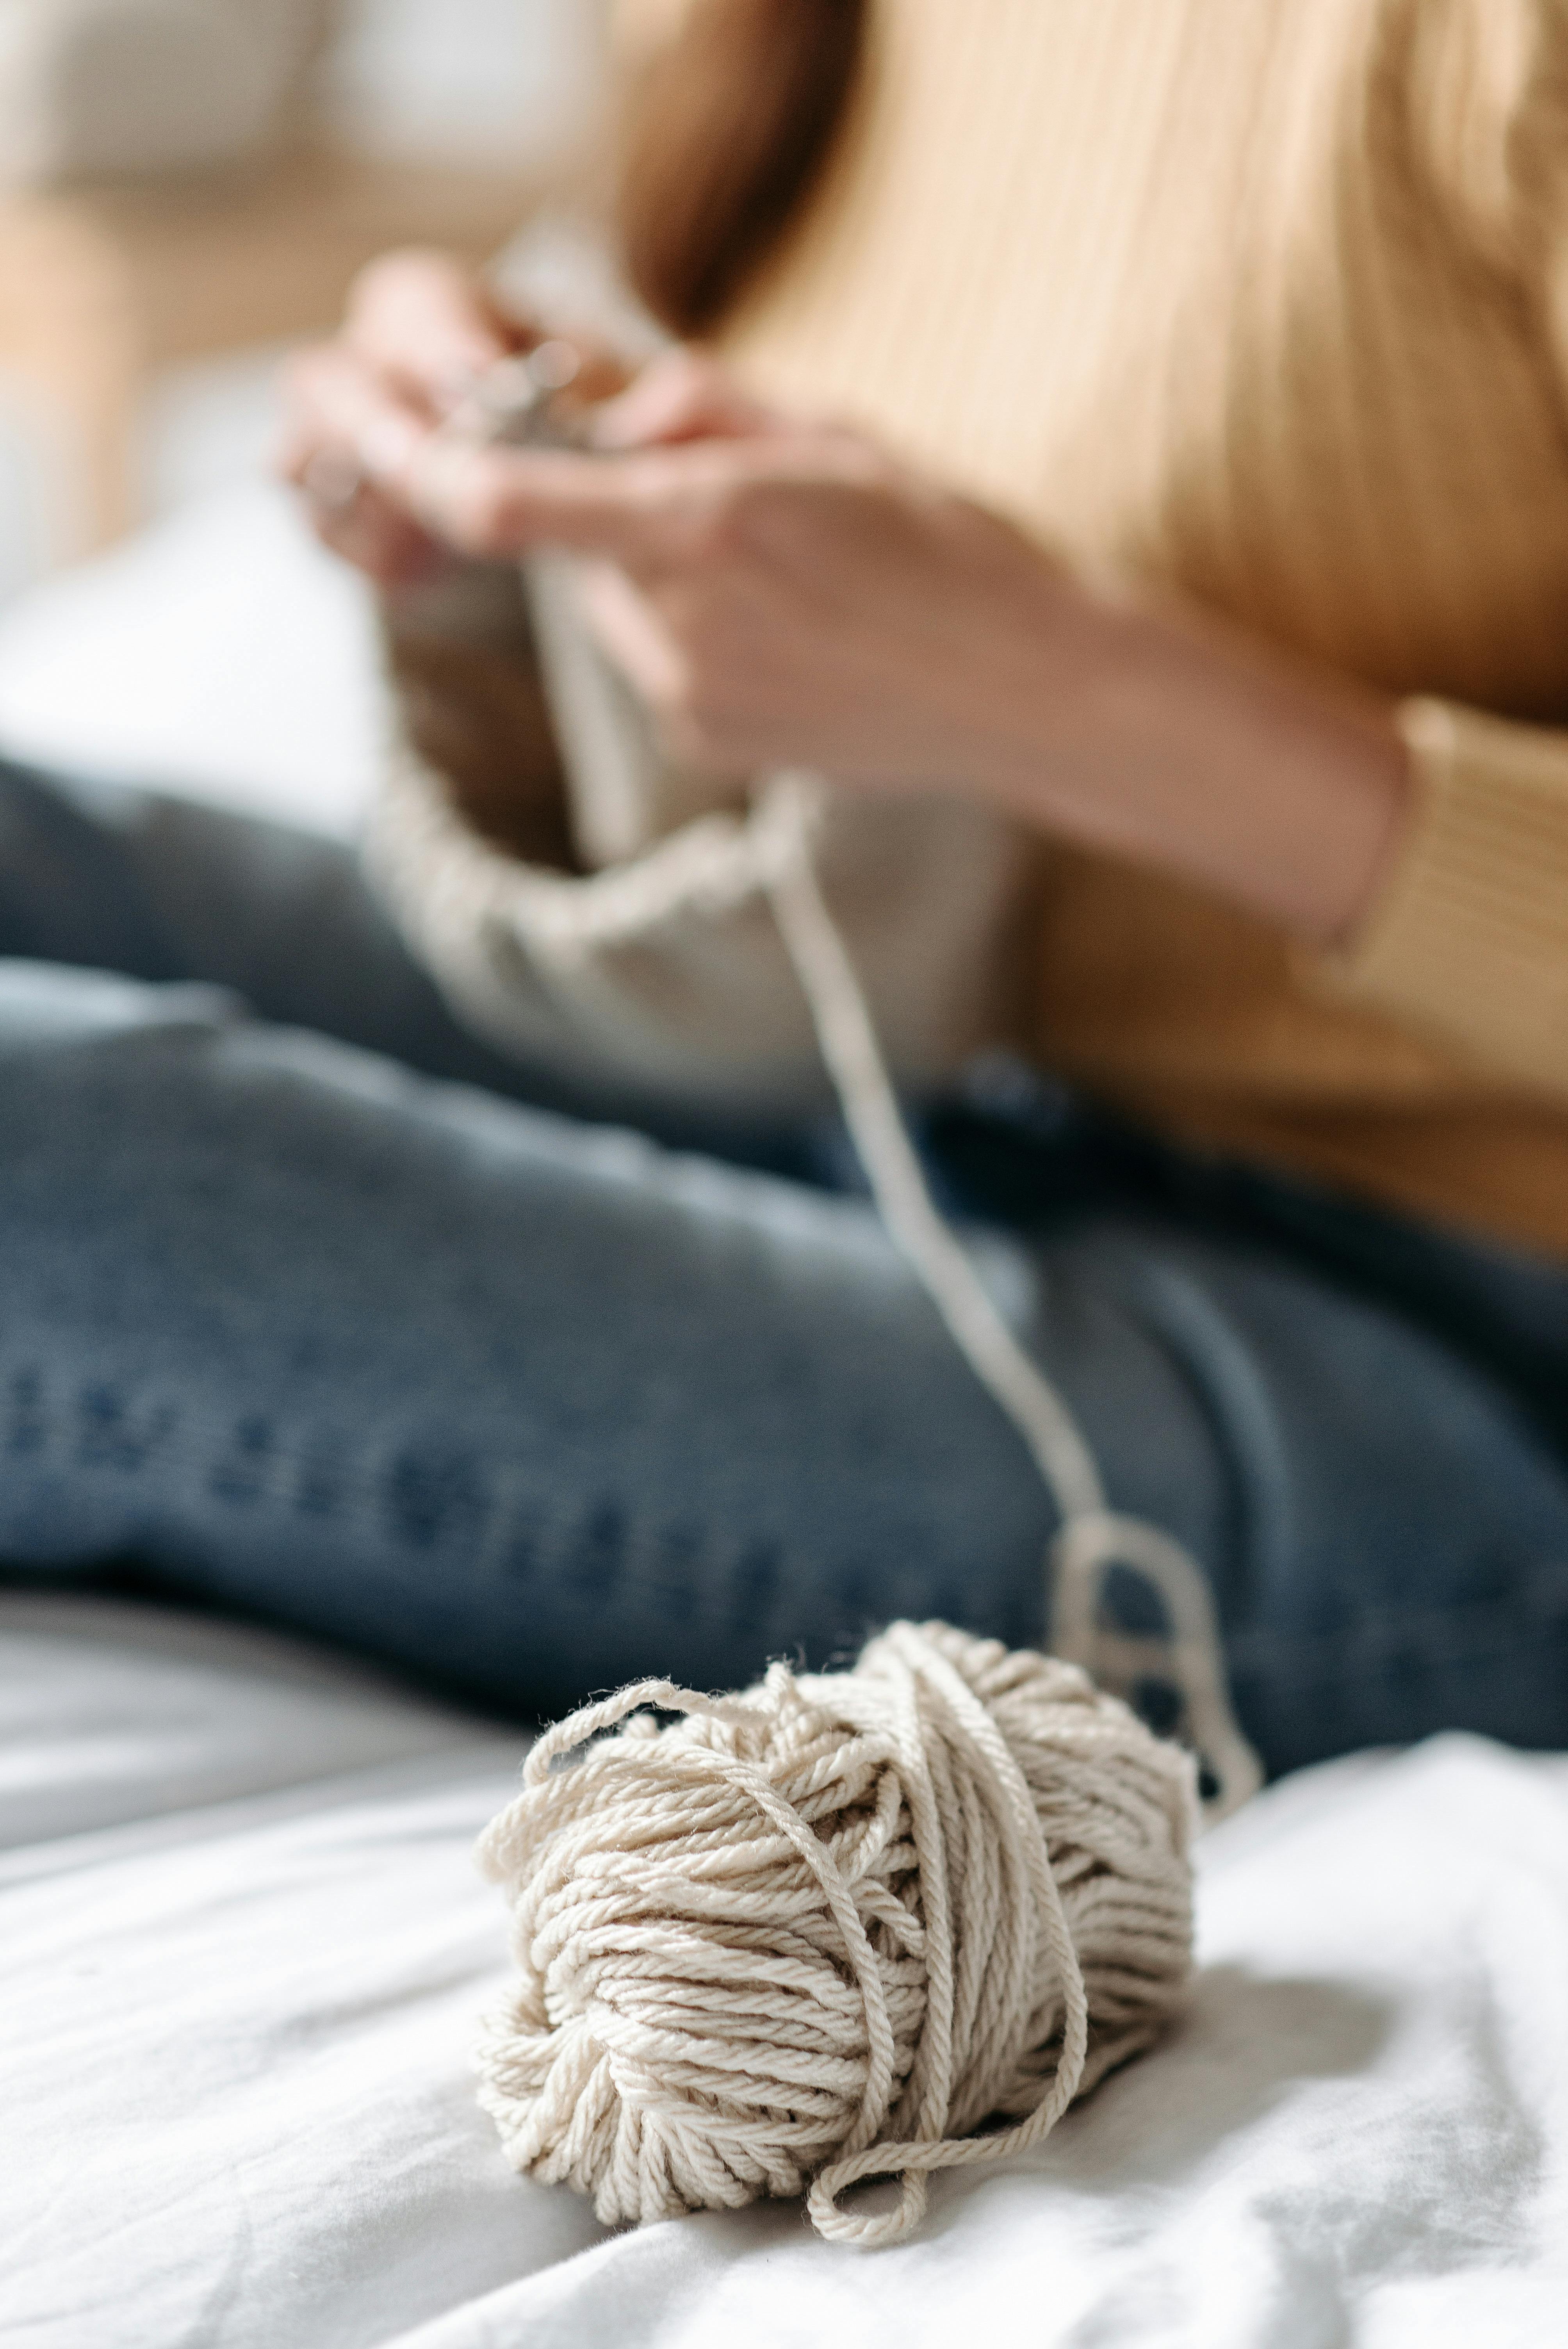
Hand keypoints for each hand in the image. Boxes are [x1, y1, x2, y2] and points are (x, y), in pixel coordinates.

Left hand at [311, 333, 1409, 942]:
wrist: (1029, 692)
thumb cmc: (946, 546)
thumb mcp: (830, 433)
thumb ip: (699, 410)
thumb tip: (606, 414)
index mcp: (710, 527)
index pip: (508, 506)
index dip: (424, 467)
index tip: (389, 439)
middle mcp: (683, 623)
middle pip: (575, 547)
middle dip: (616, 515)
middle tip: (722, 507)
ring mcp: (693, 697)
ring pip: (616, 606)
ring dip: (660, 577)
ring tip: (783, 586)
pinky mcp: (709, 740)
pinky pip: (657, 664)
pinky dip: (693, 635)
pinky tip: (792, 640)